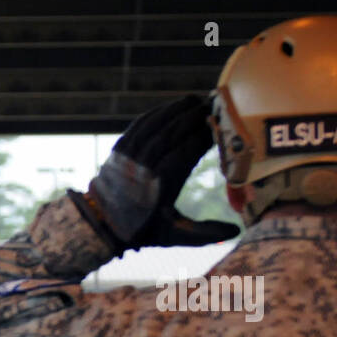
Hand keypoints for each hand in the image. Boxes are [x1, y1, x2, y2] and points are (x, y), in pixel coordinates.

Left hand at [84, 94, 241, 249]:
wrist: (100, 225)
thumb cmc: (141, 231)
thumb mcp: (172, 235)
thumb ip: (204, 233)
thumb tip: (235, 230)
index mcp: (159, 187)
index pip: (185, 154)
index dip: (204, 138)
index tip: (221, 129)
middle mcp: (142, 169)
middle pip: (171, 134)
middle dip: (193, 117)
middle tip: (213, 106)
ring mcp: (128, 157)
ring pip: (155, 125)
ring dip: (176, 110)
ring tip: (196, 101)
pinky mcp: (118, 149)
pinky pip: (140, 125)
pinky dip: (157, 113)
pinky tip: (172, 107)